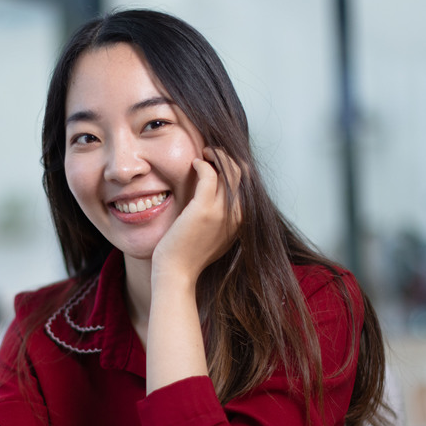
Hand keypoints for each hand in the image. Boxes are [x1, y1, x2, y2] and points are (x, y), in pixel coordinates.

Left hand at [151, 147, 243, 286]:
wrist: (177, 273)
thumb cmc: (190, 255)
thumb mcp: (214, 235)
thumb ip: (222, 218)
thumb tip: (218, 197)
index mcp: (242, 220)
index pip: (247, 183)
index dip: (235, 167)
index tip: (219, 161)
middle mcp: (238, 215)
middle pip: (242, 173)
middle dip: (228, 157)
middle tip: (211, 153)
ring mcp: (222, 212)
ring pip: (229, 170)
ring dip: (217, 155)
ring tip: (204, 153)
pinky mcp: (204, 209)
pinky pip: (210, 174)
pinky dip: (203, 163)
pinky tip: (194, 163)